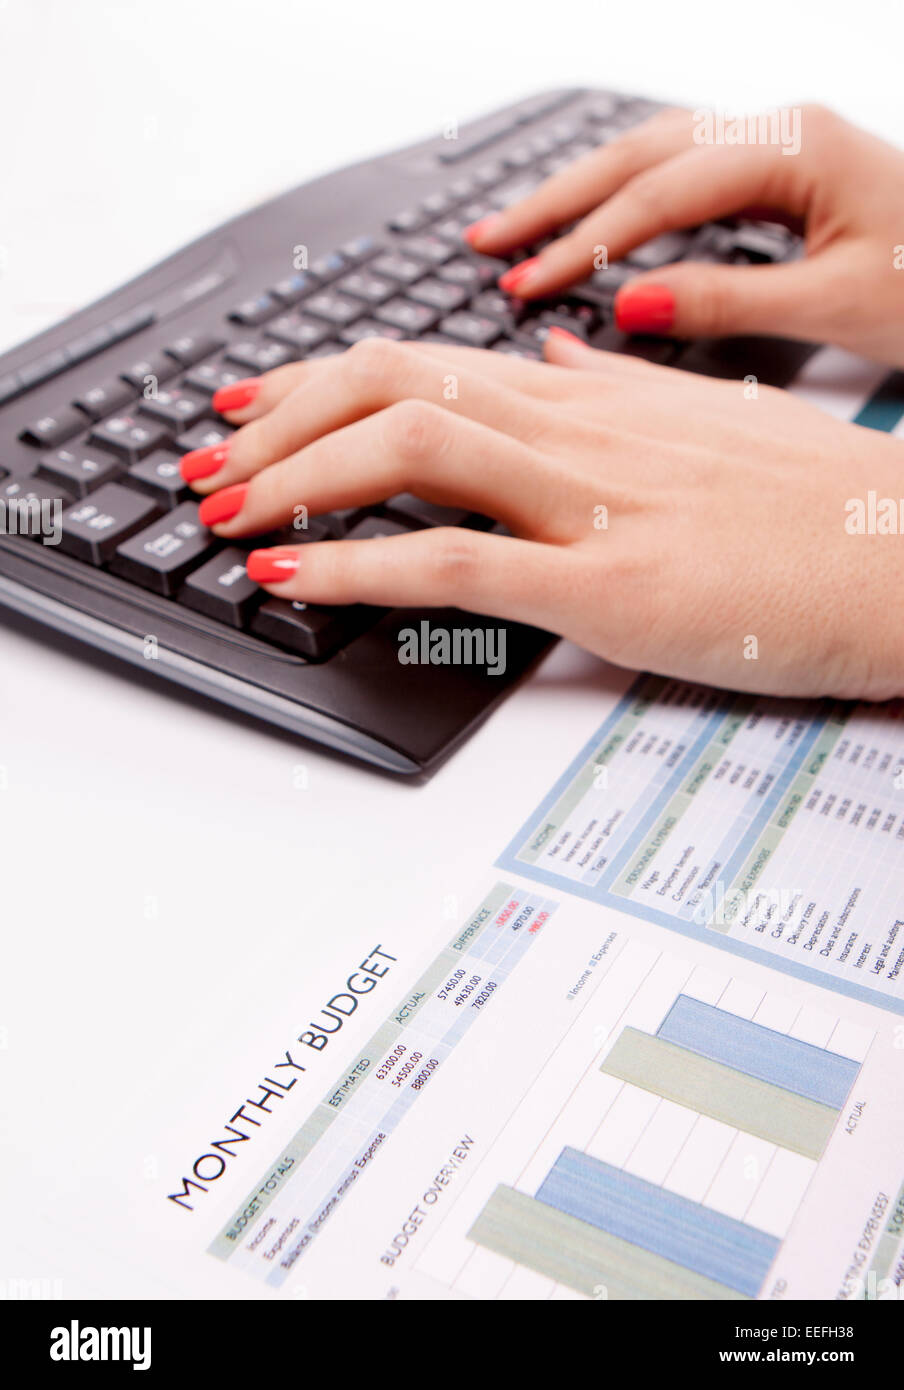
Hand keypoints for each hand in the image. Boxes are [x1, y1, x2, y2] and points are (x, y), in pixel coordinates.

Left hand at [182, 336, 903, 699]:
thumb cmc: (821, 504)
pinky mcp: (614, 583)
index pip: (424, 358)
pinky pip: (460, 560)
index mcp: (597, 396)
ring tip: (221, 511)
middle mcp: (581, 428)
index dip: (317, 378)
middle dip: (277, 420)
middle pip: (391, 384)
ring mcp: (594, 501)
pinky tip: (290, 575)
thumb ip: (623, 392)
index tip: (254, 403)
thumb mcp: (709, 422)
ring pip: (410, 448)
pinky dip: (356, 565)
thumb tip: (558, 361)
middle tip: (206, 457)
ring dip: (292, 478)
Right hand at [466, 105, 903, 367]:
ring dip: (581, 191)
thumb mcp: (835, 305)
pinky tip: (594, 218)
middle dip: (555, 201)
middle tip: (484, 242)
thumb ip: (726, 300)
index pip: (656, 198)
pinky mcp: (783, 165)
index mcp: (793, 146)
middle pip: (638, 153)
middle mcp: (780, 127)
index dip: (581, 246)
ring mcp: (781, 139)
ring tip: (517, 229)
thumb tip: (625, 303)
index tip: (521, 289)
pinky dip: (626, 196)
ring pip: (654, 152)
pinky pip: (682, 167)